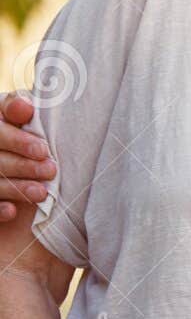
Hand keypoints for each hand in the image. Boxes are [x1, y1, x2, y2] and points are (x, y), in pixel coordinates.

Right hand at [0, 93, 54, 222]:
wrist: (12, 150)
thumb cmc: (19, 127)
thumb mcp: (15, 113)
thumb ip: (16, 108)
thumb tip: (24, 107)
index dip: (18, 141)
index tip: (42, 150)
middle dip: (23, 166)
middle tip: (50, 170)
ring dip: (16, 189)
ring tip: (41, 193)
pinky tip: (12, 211)